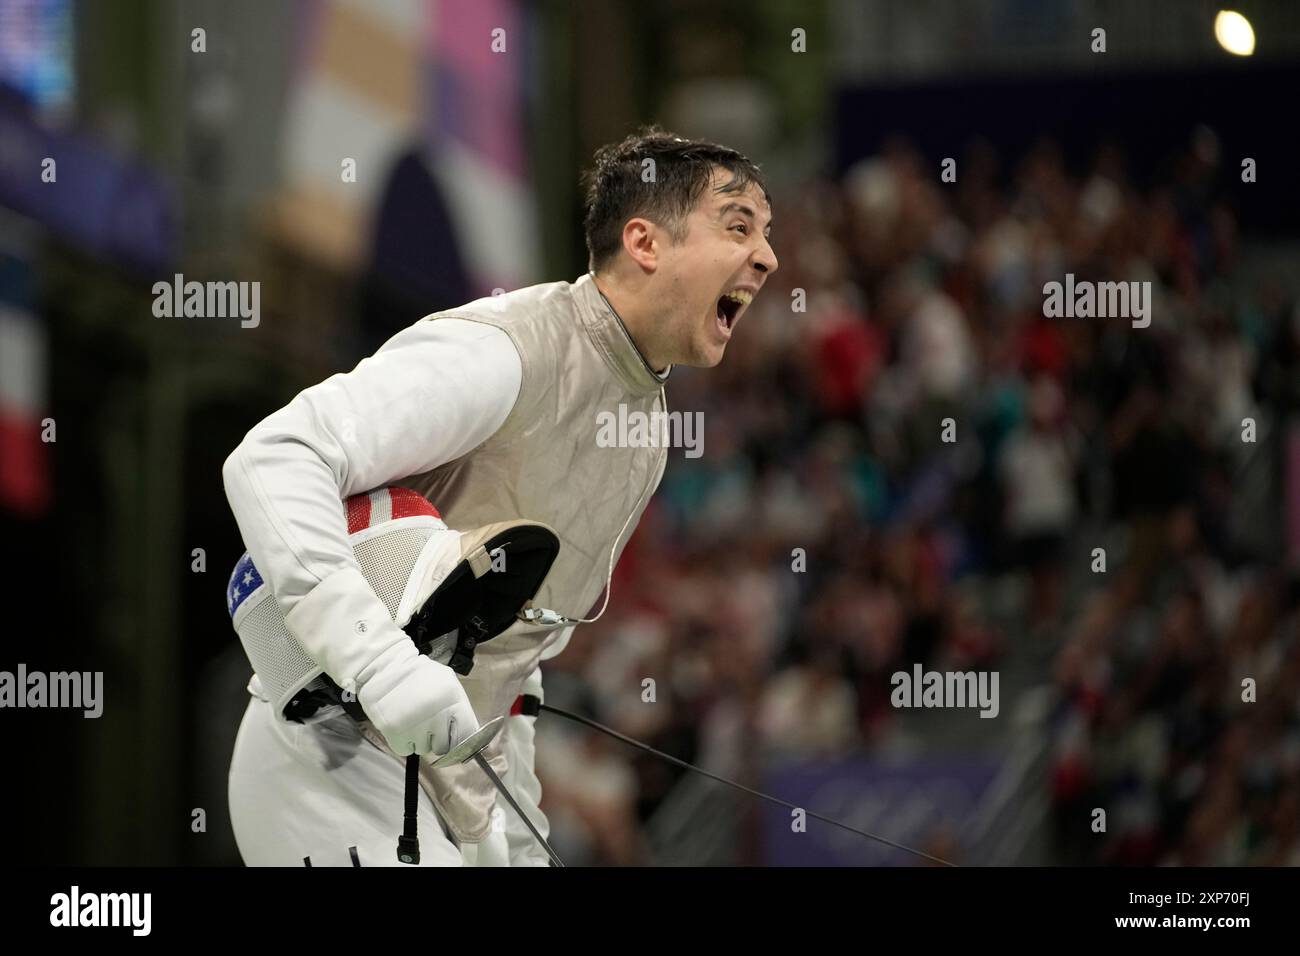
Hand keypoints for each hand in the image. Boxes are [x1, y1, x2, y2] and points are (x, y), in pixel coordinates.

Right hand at [357, 641, 478, 755]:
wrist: (384, 667)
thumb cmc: (418, 674)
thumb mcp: (446, 681)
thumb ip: (456, 706)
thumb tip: (465, 732)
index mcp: (454, 700)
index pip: (466, 734)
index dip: (459, 738)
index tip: (452, 738)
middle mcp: (437, 715)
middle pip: (443, 746)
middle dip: (436, 739)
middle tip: (427, 724)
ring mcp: (416, 726)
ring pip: (424, 749)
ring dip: (418, 739)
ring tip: (411, 720)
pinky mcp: (395, 733)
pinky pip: (406, 750)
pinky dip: (403, 742)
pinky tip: (401, 725)